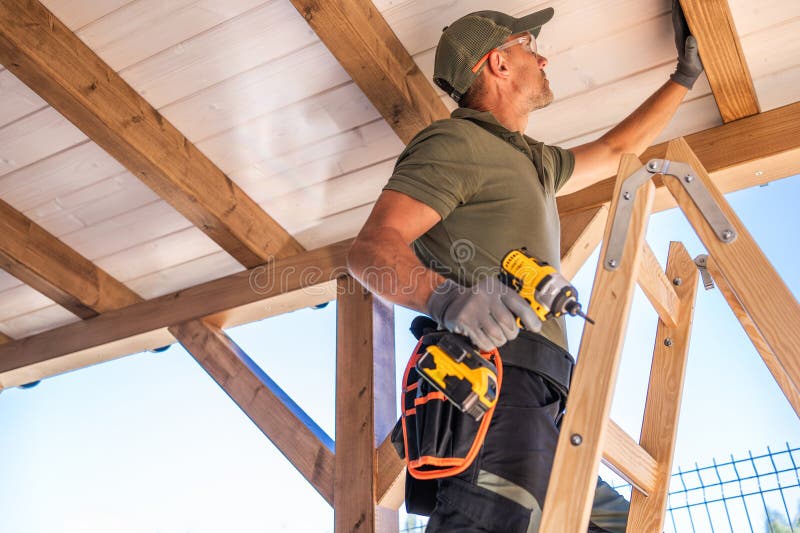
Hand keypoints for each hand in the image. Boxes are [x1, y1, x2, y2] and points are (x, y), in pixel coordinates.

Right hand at [426, 277, 541, 351]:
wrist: (450, 302)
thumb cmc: (478, 303)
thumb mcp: (494, 297)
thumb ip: (511, 307)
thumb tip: (533, 324)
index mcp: (496, 287)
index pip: (519, 305)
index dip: (531, 319)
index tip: (536, 328)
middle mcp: (485, 295)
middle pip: (509, 323)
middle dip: (510, 333)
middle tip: (505, 332)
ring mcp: (473, 308)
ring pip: (497, 335)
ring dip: (498, 340)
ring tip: (492, 335)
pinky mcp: (465, 321)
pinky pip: (484, 341)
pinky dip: (486, 344)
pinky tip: (482, 337)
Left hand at [670, 0, 703, 88]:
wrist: (688, 72)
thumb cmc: (690, 66)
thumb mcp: (691, 58)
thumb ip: (690, 49)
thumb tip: (690, 38)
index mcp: (680, 36)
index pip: (677, 19)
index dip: (677, 9)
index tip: (677, 0)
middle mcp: (681, 32)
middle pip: (679, 14)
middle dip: (679, 4)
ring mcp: (685, 33)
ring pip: (683, 17)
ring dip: (684, 7)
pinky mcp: (690, 35)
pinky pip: (690, 22)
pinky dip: (690, 13)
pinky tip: (694, 8)